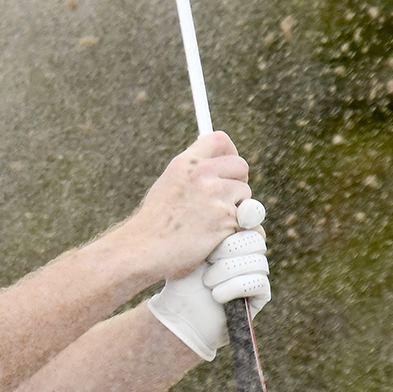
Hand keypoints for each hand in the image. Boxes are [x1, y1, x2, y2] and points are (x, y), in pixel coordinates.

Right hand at [113, 131, 252, 284]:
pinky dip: (240, 234)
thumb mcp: (166, 187)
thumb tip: (214, 174)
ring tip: (213, 224)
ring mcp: (216, 196)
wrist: (142, 251)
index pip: (218, 140)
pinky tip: (220, 240)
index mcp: (185, 163)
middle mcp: (202, 174)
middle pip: (241, 166)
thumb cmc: (152, 226)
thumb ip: (190, 176)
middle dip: (237, 184)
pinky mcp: (226, 220)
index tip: (228, 168)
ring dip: (237, 210)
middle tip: (225, 200)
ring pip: (247, 196)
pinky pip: (250, 225)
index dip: (230, 152)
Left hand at [146, 227, 271, 360]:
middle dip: (229, 248)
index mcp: (234, 235)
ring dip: (227, 270)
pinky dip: (234, 287)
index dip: (246, 216)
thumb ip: (211, 223)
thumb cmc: (181, 278)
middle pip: (255, 238)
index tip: (236, 219)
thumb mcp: (191, 246)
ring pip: (257, 260)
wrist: (178, 314)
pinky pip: (257, 282)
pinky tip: (216, 294)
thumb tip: (237, 201)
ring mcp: (256, 273)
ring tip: (207, 281)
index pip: (251, 217)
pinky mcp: (260, 295)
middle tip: (208, 259)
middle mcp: (248, 253)